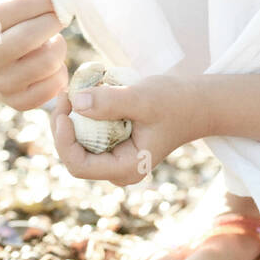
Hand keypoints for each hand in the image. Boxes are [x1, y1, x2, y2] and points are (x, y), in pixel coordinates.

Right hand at [0, 0, 68, 110]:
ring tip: (51, 39)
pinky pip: (53, 87)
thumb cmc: (0, 13)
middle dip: (54, 21)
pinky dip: (60, 72)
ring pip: (47, 62)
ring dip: (59, 46)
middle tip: (60, 15)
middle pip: (32, 36)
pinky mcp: (16, 102)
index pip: (20, 7)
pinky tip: (50, 61)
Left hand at [50, 73, 199, 186]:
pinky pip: (89, 133)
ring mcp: (115, 157)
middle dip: (64, 126)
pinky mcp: (114, 143)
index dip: (64, 140)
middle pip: (74, 156)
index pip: (79, 165)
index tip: (64, 110)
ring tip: (74, 90)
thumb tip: (76, 103)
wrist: (195, 102)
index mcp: (126, 168)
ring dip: (71, 119)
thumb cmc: (174, 102)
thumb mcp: (143, 99)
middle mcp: (117, 168)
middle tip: (65, 94)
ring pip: (79, 144)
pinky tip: (86, 93)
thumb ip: (111, 102)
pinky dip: (83, 114)